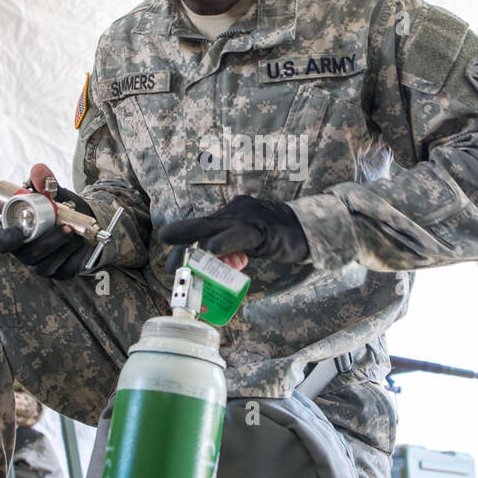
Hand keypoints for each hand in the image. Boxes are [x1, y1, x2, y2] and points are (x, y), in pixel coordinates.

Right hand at [0, 163, 94, 279]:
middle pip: (29, 255)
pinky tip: (82, 243)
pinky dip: (75, 256)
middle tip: (66, 227)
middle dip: (49, 242)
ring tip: (78, 233)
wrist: (83, 224)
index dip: (8, 239)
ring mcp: (41, 266)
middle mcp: (24, 254)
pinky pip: (65, 269)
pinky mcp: (59, 272)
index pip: (1, 243)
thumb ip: (44, 183)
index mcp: (14, 235)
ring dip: (65, 248)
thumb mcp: (53, 195)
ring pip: (48, 264)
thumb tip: (39, 170)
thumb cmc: (59, 210)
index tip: (21, 231)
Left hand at [157, 195, 308, 264]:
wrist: (309, 229)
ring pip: (215, 229)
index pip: (202, 228)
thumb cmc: (279, 235)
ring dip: (195, 246)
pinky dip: (223, 243)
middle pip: (202, 227)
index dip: (184, 244)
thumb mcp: (250, 243)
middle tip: (168, 266)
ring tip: (182, 263)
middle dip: (181, 244)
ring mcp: (247, 218)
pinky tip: (210, 250)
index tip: (173, 264)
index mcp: (230, 214)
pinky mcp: (261, 229)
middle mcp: (234, 212)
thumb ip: (232, 250)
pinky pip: (239, 235)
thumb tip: (214, 264)